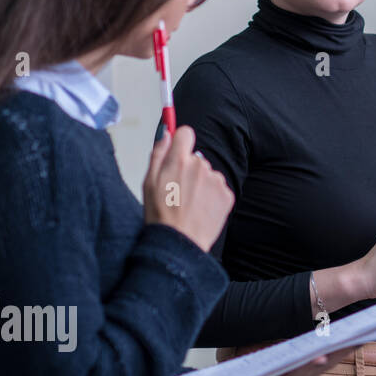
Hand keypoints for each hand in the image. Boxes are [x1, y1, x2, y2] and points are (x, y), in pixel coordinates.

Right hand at [143, 126, 234, 251]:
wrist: (179, 241)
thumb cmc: (160, 214)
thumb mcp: (148, 182)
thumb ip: (158, 153)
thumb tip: (165, 134)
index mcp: (179, 160)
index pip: (185, 133)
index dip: (180, 141)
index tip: (177, 150)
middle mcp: (201, 166)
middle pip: (196, 158)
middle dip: (188, 170)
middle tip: (177, 191)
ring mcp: (216, 180)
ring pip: (208, 174)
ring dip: (200, 184)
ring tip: (188, 203)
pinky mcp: (227, 194)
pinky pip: (218, 189)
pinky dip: (211, 197)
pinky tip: (200, 209)